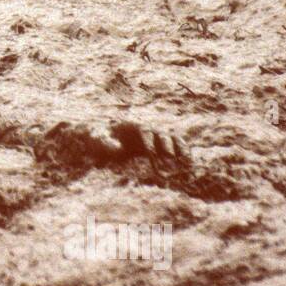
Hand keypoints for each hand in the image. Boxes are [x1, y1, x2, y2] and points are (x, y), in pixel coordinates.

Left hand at [30, 120, 188, 169]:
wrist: (100, 136)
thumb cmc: (97, 136)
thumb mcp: (95, 137)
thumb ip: (104, 141)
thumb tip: (118, 148)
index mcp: (131, 124)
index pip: (144, 129)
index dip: (148, 140)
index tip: (150, 153)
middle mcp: (145, 127)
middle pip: (160, 132)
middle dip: (165, 144)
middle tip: (169, 158)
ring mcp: (153, 135)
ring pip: (170, 137)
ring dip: (178, 147)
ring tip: (185, 160)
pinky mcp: (158, 145)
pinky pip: (173, 145)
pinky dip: (182, 151)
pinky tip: (189, 161)